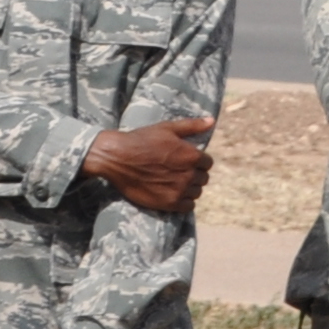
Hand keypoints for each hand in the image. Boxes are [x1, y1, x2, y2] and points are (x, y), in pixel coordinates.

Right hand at [82, 117, 215, 215]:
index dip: (197, 161)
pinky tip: (173, 194)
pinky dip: (183, 201)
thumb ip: (192, 126)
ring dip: (189, 188)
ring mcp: (179, 190)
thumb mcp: (168, 128)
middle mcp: (189, 174)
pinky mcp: (168, 203)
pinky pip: (188, 207)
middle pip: (203, 178)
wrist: (117, 158)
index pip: (207, 163)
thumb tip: (211, 121)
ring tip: (174, 182)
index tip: (185, 161)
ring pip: (196, 192)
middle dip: (194, 174)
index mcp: (192, 156)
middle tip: (178, 171)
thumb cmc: (142, 140)